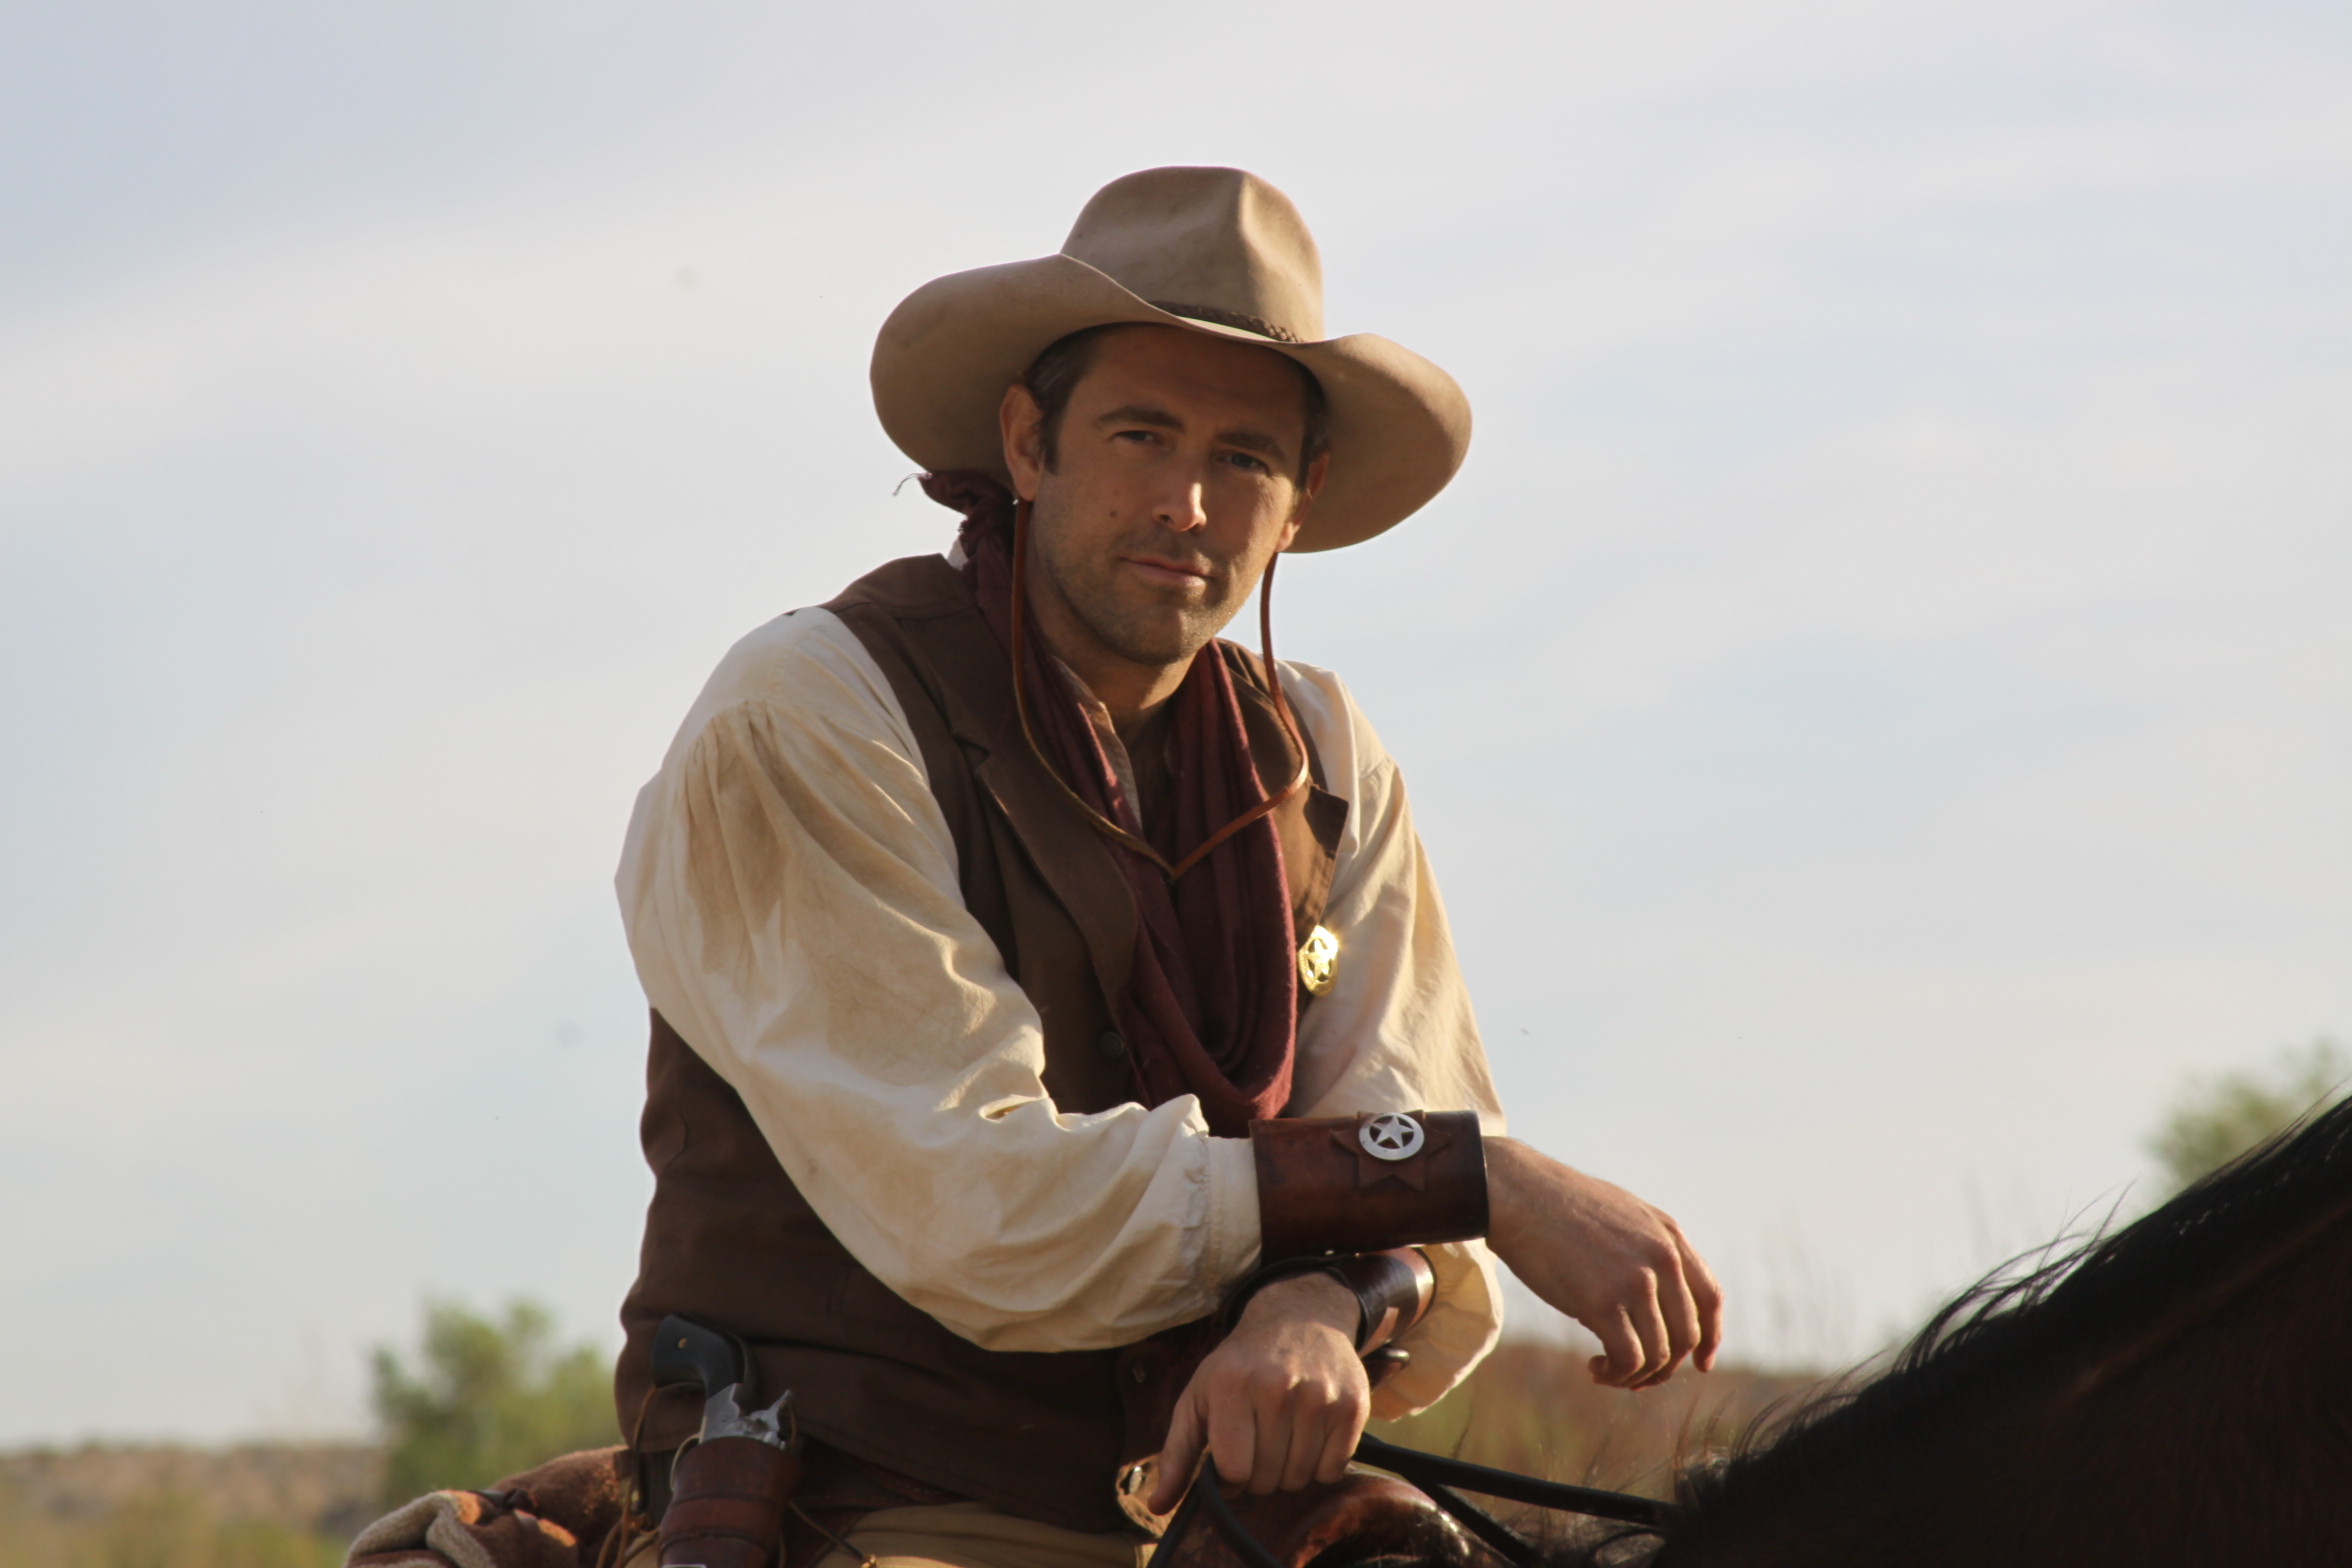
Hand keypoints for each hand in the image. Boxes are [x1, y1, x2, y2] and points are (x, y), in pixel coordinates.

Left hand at [1147, 1272, 1368, 1511]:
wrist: (1300, 1318)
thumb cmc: (1239, 1366)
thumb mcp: (1198, 1398)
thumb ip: (1176, 1454)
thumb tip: (1157, 1506)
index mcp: (1232, 1386)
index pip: (1234, 1471)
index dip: (1229, 1477)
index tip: (1230, 1461)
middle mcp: (1278, 1388)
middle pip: (1267, 1479)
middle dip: (1258, 1474)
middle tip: (1257, 1443)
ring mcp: (1320, 1396)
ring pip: (1300, 1479)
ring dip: (1287, 1471)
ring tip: (1281, 1436)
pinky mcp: (1352, 1406)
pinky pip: (1333, 1470)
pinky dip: (1319, 1465)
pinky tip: (1309, 1435)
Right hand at [1485, 1137, 1723, 1389]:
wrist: (1518, 1194)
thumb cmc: (1556, 1205)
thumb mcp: (1620, 1215)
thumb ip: (1645, 1250)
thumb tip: (1648, 1302)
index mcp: (1668, 1235)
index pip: (1710, 1297)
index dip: (1710, 1337)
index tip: (1700, 1363)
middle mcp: (1662, 1258)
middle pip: (1686, 1334)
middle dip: (1665, 1367)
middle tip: (1635, 1378)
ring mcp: (1635, 1280)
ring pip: (1659, 1354)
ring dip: (1635, 1376)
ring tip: (1606, 1372)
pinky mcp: (1603, 1302)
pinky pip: (1628, 1359)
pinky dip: (1615, 1375)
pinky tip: (1594, 1369)